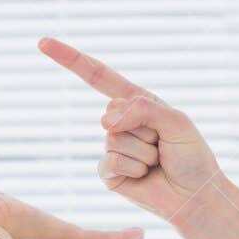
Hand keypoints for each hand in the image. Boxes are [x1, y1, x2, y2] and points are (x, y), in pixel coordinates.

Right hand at [37, 36, 223, 224]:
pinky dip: (133, 169)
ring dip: (143, 153)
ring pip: (113, 139)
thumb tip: (106, 122)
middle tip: (162, 144)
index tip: (42, 43)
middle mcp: (121, 122)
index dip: (71, 59)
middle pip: (112, 113)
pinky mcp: (108, 173)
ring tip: (157, 162)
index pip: (99, 76)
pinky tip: (145, 175)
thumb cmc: (191, 156)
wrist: (195, 195)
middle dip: (143, 129)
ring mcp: (113, 147)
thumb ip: (143, 110)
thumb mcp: (176, 121)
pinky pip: (110, 162)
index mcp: (137, 102)